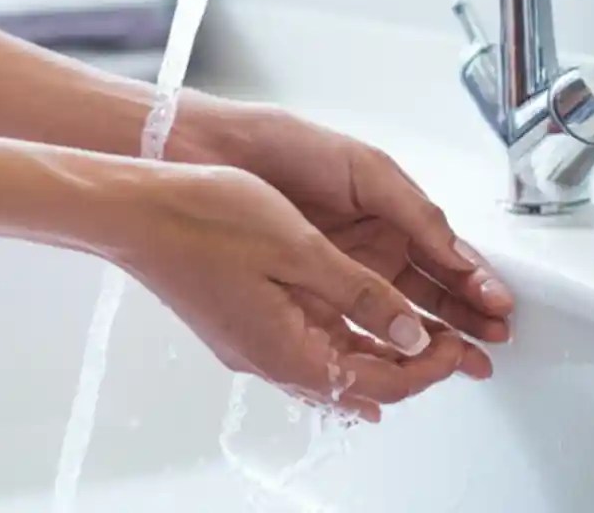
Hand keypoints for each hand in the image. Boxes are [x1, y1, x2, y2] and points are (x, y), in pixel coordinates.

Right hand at [111, 165, 470, 422]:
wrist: (133, 211)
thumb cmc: (202, 220)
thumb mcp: (299, 249)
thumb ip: (360, 294)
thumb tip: (408, 330)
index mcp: (288, 350)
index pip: (380, 382)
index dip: (429, 367)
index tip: (460, 345)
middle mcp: (269, 359)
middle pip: (358, 382)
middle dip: (412, 366)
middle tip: (454, 346)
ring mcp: (250, 344)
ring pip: (331, 365)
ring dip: (379, 352)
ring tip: (418, 334)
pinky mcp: (239, 323)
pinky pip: (304, 348)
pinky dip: (343, 342)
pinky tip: (355, 328)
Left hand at [178, 95, 514, 353]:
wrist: (215, 153)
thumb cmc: (287, 146)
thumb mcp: (364, 170)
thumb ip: (413, 211)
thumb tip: (457, 254)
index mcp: (391, 213)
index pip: (446, 255)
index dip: (475, 281)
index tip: (500, 307)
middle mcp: (371, 246)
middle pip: (430, 291)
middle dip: (466, 318)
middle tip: (494, 343)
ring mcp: (341, 271)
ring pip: (395, 313)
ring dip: (429, 337)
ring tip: (461, 360)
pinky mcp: (308, 290)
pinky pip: (349, 323)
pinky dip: (375, 342)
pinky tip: (397, 359)